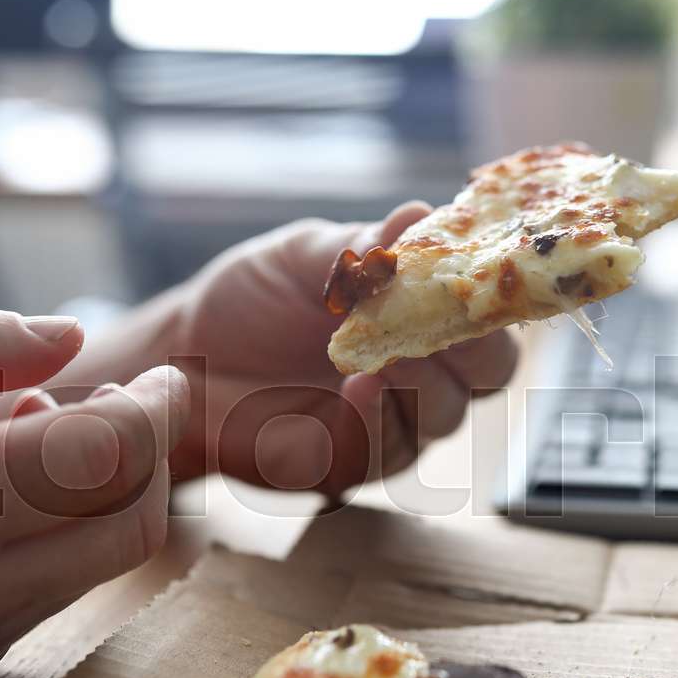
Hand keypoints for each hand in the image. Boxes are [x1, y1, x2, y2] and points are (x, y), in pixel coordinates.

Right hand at [0, 301, 187, 677]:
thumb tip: (69, 335)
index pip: (97, 456)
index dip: (155, 407)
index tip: (168, 373)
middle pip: (128, 522)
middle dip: (149, 452)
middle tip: (123, 398)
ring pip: (100, 566)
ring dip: (108, 493)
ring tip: (46, 432)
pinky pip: (52, 595)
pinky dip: (62, 535)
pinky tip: (6, 491)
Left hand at [162, 204, 518, 491]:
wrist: (184, 353)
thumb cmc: (254, 298)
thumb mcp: (304, 258)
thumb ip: (362, 249)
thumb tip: (420, 214)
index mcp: (424, 318)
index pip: (489, 319)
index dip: (493, 302)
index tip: (473, 280)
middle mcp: (423, 374)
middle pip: (489, 374)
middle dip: (475, 348)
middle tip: (442, 320)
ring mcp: (390, 423)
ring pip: (444, 414)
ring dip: (424, 380)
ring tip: (386, 353)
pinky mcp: (349, 463)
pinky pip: (384, 450)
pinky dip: (377, 418)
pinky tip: (357, 387)